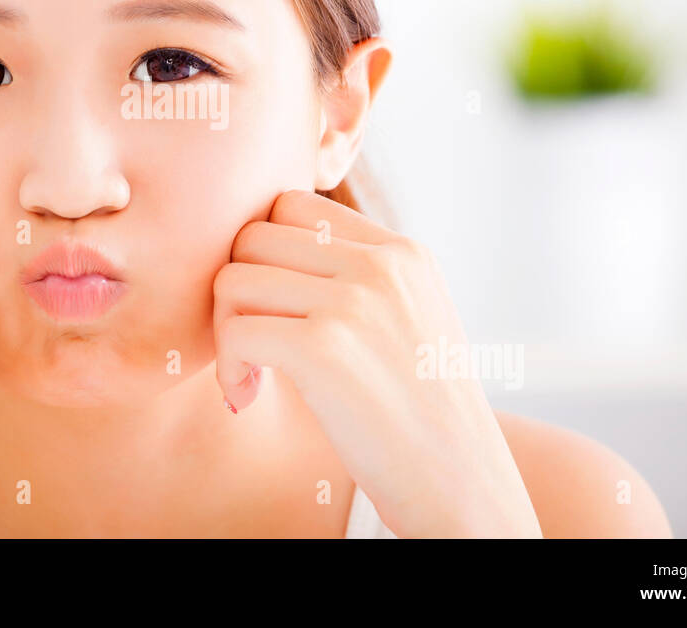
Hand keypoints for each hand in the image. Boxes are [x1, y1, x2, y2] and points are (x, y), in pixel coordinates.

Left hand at [212, 189, 540, 537]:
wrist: (460, 483)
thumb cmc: (419, 411)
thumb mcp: (407, 316)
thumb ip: (352, 276)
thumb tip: (259, 247)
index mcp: (402, 251)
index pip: (291, 205)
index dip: (263, 254)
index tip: (273, 306)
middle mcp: (381, 264)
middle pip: (253, 237)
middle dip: (236, 290)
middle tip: (251, 343)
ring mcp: (354, 302)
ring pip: (234, 279)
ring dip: (225, 329)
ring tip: (250, 372)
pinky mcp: (324, 347)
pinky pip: (234, 330)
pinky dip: (228, 367)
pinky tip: (247, 395)